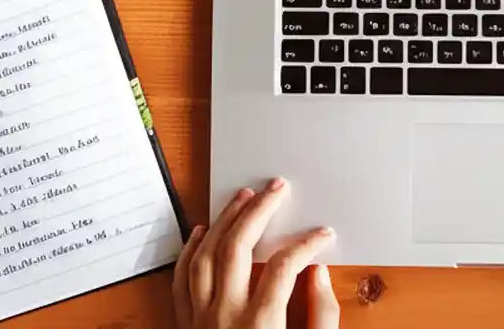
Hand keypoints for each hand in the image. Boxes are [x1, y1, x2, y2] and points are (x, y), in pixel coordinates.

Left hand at [173, 178, 338, 328]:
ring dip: (224, 222)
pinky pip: (181, 280)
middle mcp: (225, 316)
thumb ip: (322, 316)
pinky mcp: (185, 325)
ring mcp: (200, 319)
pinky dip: (189, 251)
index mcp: (260, 324)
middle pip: (237, 248)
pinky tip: (201, 232)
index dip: (306, 244)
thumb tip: (320, 276)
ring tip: (242, 199)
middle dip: (259, 212)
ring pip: (205, 257)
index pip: (284, 267)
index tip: (321, 235)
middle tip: (276, 189)